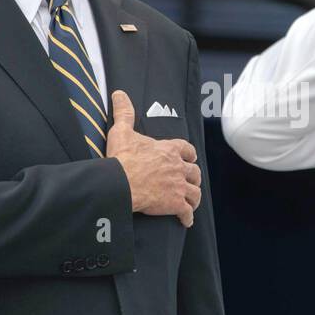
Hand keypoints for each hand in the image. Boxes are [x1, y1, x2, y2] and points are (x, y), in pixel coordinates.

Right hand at [106, 90, 201, 226]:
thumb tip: (119, 94)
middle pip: (195, 172)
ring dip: (194, 197)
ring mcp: (178, 186)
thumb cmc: (122, 158)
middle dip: (193, 177)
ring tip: (190, 201)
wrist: (121, 183)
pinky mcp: (175, 204)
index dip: (189, 154)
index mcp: (169, 149)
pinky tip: (186, 220)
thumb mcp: (122, 131)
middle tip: (189, 181)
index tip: (190, 157)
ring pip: (195, 192)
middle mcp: (178, 167)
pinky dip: (188, 217)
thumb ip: (124, 112)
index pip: (187, 149)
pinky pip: (187, 212)